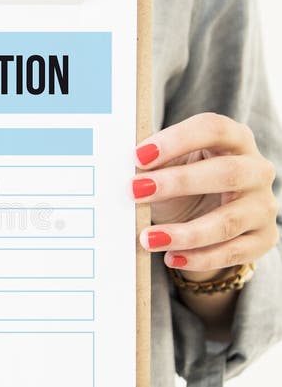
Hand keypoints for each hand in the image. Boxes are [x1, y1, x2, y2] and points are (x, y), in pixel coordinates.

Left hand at [132, 113, 278, 277]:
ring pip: (228, 221)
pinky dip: (199, 258)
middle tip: (136, 191)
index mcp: (234, 140)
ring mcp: (262, 206)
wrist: (208, 221)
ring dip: (185, 232)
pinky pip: (233, 252)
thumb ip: (154, 165)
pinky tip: (171, 257)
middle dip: (178, 182)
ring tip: (148, 239)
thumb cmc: (185, 186)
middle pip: (226, 172)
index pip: (214, 129)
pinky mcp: (263, 238)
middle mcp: (256, 170)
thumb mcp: (171, 168)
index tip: (139, 156)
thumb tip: (124, 172)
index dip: (177, 140)